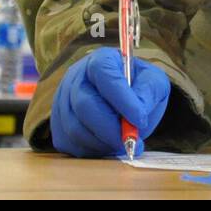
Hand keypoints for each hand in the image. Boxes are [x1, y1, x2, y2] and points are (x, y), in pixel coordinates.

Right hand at [52, 47, 170, 157]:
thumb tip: (139, 114)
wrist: (120, 95)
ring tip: (123, 144)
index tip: (140, 119)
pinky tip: (109, 146)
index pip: (105, 75)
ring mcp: (62, 101)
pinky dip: (92, 151)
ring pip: (75, 127)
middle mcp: (76, 77)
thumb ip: (149, 92)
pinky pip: (70, 143)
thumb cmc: (137, 86)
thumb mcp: (153, 81)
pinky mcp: (57, 125)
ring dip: (102, 142)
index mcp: (101, 60)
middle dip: (110, 128)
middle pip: (85, 104)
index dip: (122, 100)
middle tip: (132, 141)